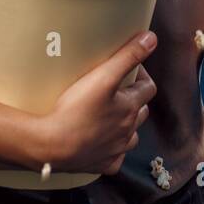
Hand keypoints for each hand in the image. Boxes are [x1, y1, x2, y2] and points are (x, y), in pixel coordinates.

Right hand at [36, 32, 158, 174]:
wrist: (51, 145)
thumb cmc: (75, 109)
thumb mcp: (103, 76)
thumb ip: (128, 56)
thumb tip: (151, 39)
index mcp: (130, 108)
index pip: (147, 87)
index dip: (140, 74)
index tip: (127, 68)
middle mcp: (127, 130)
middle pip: (141, 111)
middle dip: (134, 99)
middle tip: (116, 89)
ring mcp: (116, 149)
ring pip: (131, 135)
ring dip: (126, 125)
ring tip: (110, 115)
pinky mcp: (103, 164)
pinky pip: (115, 158)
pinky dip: (113, 150)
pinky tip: (102, 142)